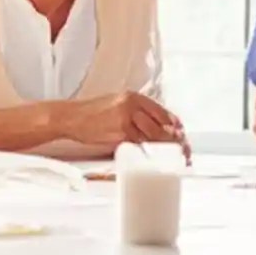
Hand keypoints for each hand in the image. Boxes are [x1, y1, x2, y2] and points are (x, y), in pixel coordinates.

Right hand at [64, 91, 185, 147]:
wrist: (71, 117)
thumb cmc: (92, 114)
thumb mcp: (117, 105)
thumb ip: (136, 113)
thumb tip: (156, 128)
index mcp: (134, 97)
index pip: (163, 111)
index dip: (175, 126)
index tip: (182, 136)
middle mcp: (133, 104)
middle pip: (161, 124)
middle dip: (174, 140)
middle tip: (183, 151)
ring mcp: (127, 118)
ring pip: (153, 135)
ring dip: (165, 148)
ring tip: (173, 158)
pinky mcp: (120, 131)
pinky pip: (139, 144)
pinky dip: (148, 152)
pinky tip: (155, 157)